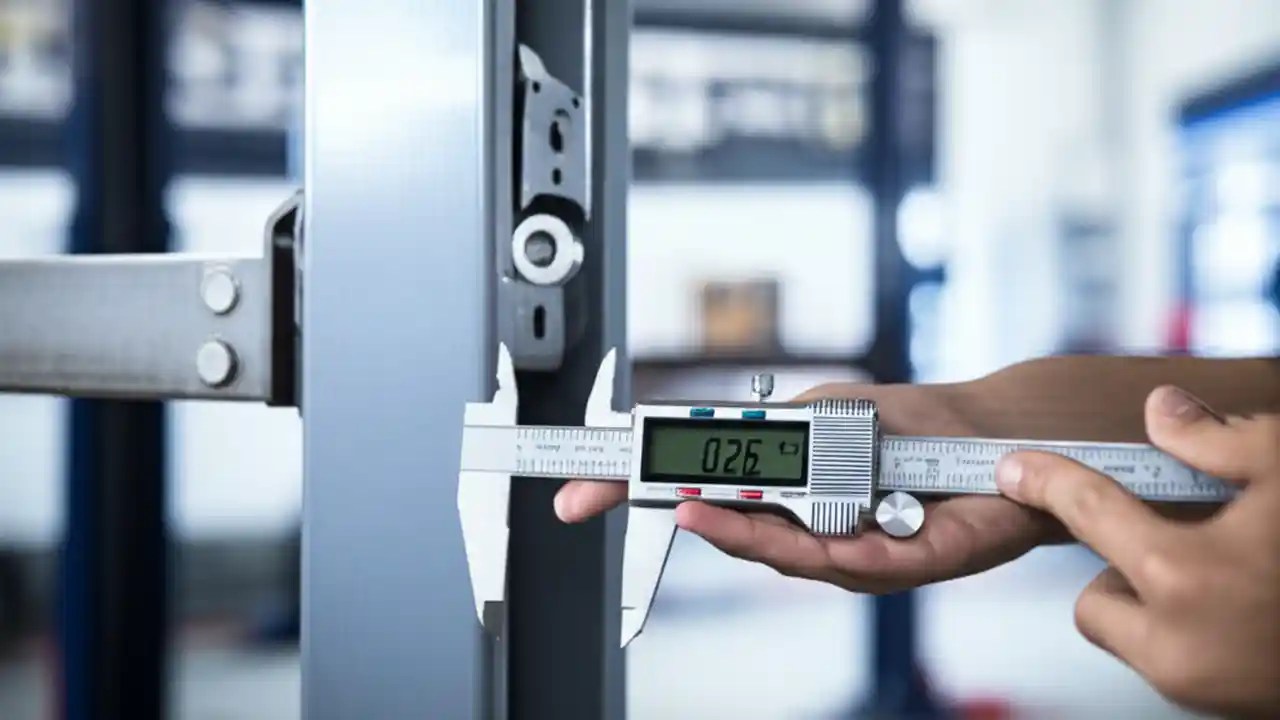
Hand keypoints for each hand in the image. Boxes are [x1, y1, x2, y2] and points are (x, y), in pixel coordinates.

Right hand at [555, 381, 1063, 593]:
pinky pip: (843, 558)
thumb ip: (774, 429)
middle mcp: (807, 530)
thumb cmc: (913, 429)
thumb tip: (711, 429)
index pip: (701, 495)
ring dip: (724, 529)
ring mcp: (847, 551)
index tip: (580, 487)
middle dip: (659, 509)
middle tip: (603, 494)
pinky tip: (772, 529)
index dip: (640, 490)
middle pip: (725, 528)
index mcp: (784, 494)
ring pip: (774, 549)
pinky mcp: (899, 560)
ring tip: (682, 505)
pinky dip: (802, 544)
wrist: (994, 437)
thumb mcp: (827, 414)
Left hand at [995, 386, 1279, 717]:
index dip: (1046, 479)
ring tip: (1226, 577)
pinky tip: (1240, 605)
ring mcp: (1194, 685)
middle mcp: (1174, 644)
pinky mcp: (1217, 707)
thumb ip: (1220, 439)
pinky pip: (1165, 656)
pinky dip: (1184, 628)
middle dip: (1126, 563)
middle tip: (1193, 541)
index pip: (1086, 512)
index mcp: (1184, 577)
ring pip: (1126, 629)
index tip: (1013, 469)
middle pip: (1094, 594)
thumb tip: (1161, 412)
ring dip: (1153, 599)